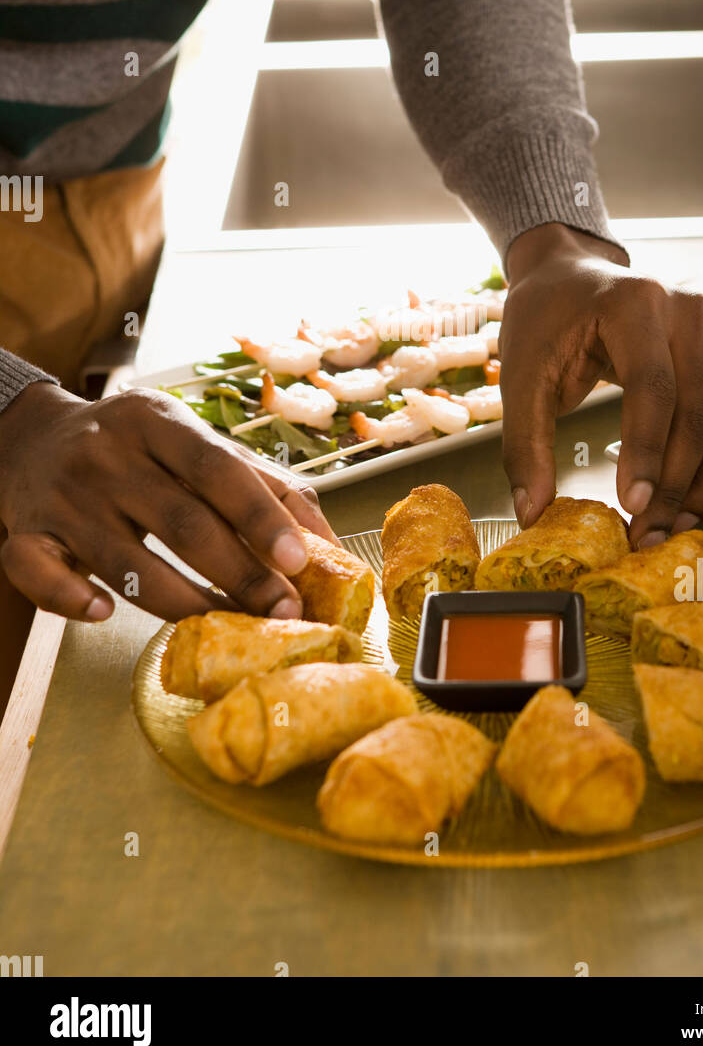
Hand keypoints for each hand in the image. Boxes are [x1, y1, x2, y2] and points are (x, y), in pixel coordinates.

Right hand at [0, 382, 338, 623]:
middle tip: (282, 613)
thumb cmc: (139, 448)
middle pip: (182, 523)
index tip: (297, 561)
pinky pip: (42, 576)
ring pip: (126, 563)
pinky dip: (73, 600)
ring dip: (184, 604)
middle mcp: (107, 454)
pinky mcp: (26, 534)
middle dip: (240, 575)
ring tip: (229, 625)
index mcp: (157, 420)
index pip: (216, 468)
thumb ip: (265, 486)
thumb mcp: (196, 444)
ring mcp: (64, 496)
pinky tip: (106, 612)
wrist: (36, 439)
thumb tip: (330, 546)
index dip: (260, 517)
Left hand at [501, 224, 702, 546]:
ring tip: (678, 520)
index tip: (633, 506)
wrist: (568, 275)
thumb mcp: (519, 377)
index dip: (646, 452)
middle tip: (647, 531)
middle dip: (678, 481)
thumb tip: (532, 513)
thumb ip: (524, 445)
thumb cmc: (543, 321)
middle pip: (702, 410)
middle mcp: (687, 312)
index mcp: (634, 304)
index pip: (653, 387)